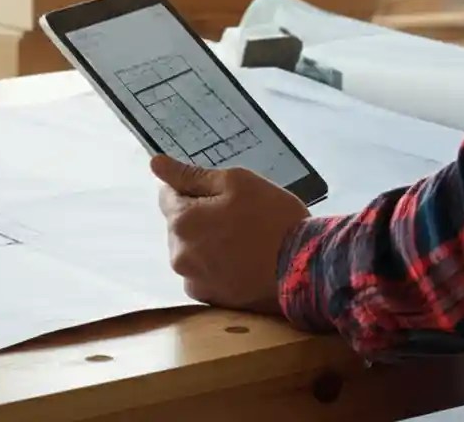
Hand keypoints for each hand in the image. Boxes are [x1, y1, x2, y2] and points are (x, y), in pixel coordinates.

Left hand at [153, 155, 309, 314]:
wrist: (307, 270)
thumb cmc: (274, 218)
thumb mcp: (237, 182)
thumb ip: (192, 175)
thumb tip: (156, 164)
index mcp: (182, 220)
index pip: (168, 195)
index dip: (193, 189)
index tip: (220, 194)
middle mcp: (178, 253)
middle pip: (179, 225)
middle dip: (200, 217)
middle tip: (239, 217)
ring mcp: (193, 279)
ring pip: (190, 250)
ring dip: (206, 242)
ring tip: (243, 242)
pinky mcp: (209, 299)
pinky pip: (202, 274)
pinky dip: (215, 266)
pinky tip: (242, 263)